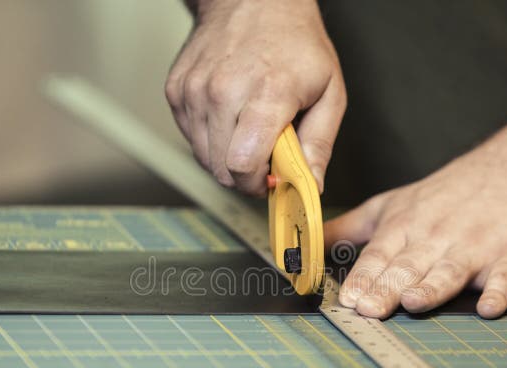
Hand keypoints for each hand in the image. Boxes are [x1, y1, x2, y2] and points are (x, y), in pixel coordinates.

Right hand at [165, 0, 345, 194]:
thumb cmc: (295, 43)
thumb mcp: (329, 91)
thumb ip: (320, 144)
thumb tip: (311, 185)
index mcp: (266, 93)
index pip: (243, 165)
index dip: (258, 183)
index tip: (272, 177)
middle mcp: (223, 91)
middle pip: (222, 170)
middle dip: (245, 175)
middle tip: (264, 155)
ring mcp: (195, 90)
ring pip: (204, 158)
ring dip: (227, 157)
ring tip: (249, 130)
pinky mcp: (177, 90)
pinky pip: (190, 138)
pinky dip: (210, 138)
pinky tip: (230, 117)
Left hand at [324, 151, 506, 318]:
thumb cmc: (442, 196)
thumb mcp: (389, 205)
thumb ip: (347, 229)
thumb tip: (304, 245)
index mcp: (404, 227)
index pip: (378, 256)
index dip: (362, 278)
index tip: (348, 299)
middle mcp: (436, 238)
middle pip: (408, 267)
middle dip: (387, 288)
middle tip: (369, 310)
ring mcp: (474, 248)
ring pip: (449, 272)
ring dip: (433, 287)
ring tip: (414, 302)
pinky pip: (505, 277)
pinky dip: (498, 292)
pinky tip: (488, 307)